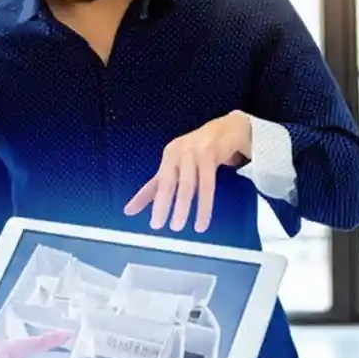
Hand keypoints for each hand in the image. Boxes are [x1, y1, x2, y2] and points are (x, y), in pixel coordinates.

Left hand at [124, 111, 250, 233]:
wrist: (229, 129)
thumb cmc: (200, 152)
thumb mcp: (178, 167)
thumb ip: (155, 188)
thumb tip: (129, 210)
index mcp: (169, 155)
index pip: (157, 183)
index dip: (150, 202)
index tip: (153, 223)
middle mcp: (179, 151)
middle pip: (169, 183)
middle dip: (165, 205)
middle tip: (166, 227)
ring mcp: (195, 151)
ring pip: (189, 185)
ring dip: (186, 207)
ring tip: (186, 227)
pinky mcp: (212, 153)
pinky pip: (208, 183)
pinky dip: (206, 204)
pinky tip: (203, 219)